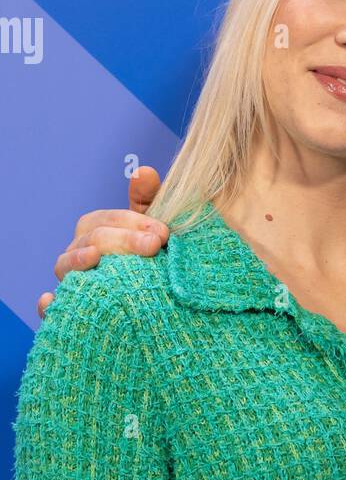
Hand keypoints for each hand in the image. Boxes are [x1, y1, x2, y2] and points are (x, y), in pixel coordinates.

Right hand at [36, 167, 167, 318]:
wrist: (156, 300)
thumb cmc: (150, 257)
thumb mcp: (152, 229)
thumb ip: (149, 200)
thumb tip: (145, 172)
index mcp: (96, 229)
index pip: (108, 220)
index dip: (134, 221)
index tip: (163, 232)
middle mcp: (79, 252)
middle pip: (92, 239)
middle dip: (123, 239)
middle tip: (154, 245)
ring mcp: (73, 279)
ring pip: (64, 266)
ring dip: (77, 260)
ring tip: (95, 257)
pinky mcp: (72, 307)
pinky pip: (52, 307)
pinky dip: (48, 304)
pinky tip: (51, 301)